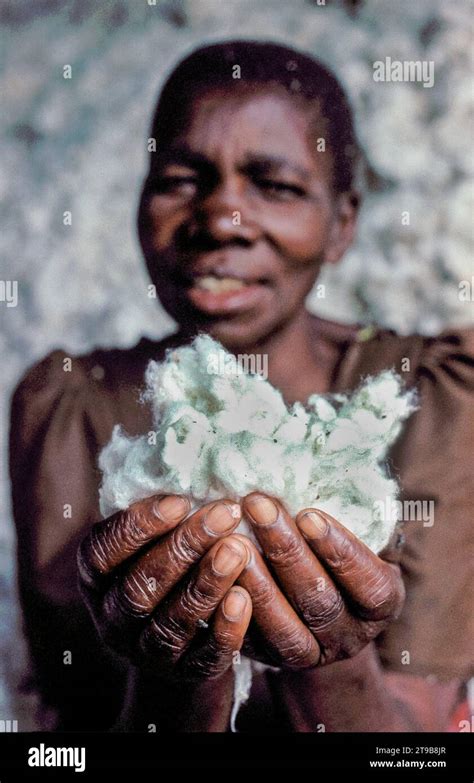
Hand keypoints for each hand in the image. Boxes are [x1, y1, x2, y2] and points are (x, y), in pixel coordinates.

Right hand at [77, 495, 251, 680]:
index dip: (139, 526)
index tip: (181, 500)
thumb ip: (158, 511)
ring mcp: (146, 652)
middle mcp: (113, 619)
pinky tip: (245, 599)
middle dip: (183, 547)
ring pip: (171, 622)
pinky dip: (224, 630)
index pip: (103, 552)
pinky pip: (203, 658)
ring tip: (239, 548)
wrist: (179, 640)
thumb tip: (185, 454)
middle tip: (223, 514)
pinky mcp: (184, 674)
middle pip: (140, 587)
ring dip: (206, 583)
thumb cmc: (166, 565)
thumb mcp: (149, 539)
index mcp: (96, 578)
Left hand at [235, 493, 404, 667]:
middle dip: (287, 552)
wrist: (315, 591)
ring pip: (285, 627)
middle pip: (320, 600)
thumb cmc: (339, 542)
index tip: (308, 515)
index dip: (341, 551)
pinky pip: (251, 641)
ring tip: (233, 540)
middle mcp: (351, 636)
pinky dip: (233, 608)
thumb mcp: (363, 528)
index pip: (370, 584)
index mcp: (382, 602)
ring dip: (257, 582)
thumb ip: (364, 511)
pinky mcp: (270, 659)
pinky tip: (217, 573)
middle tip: (258, 506)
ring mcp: (311, 653)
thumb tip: (358, 477)